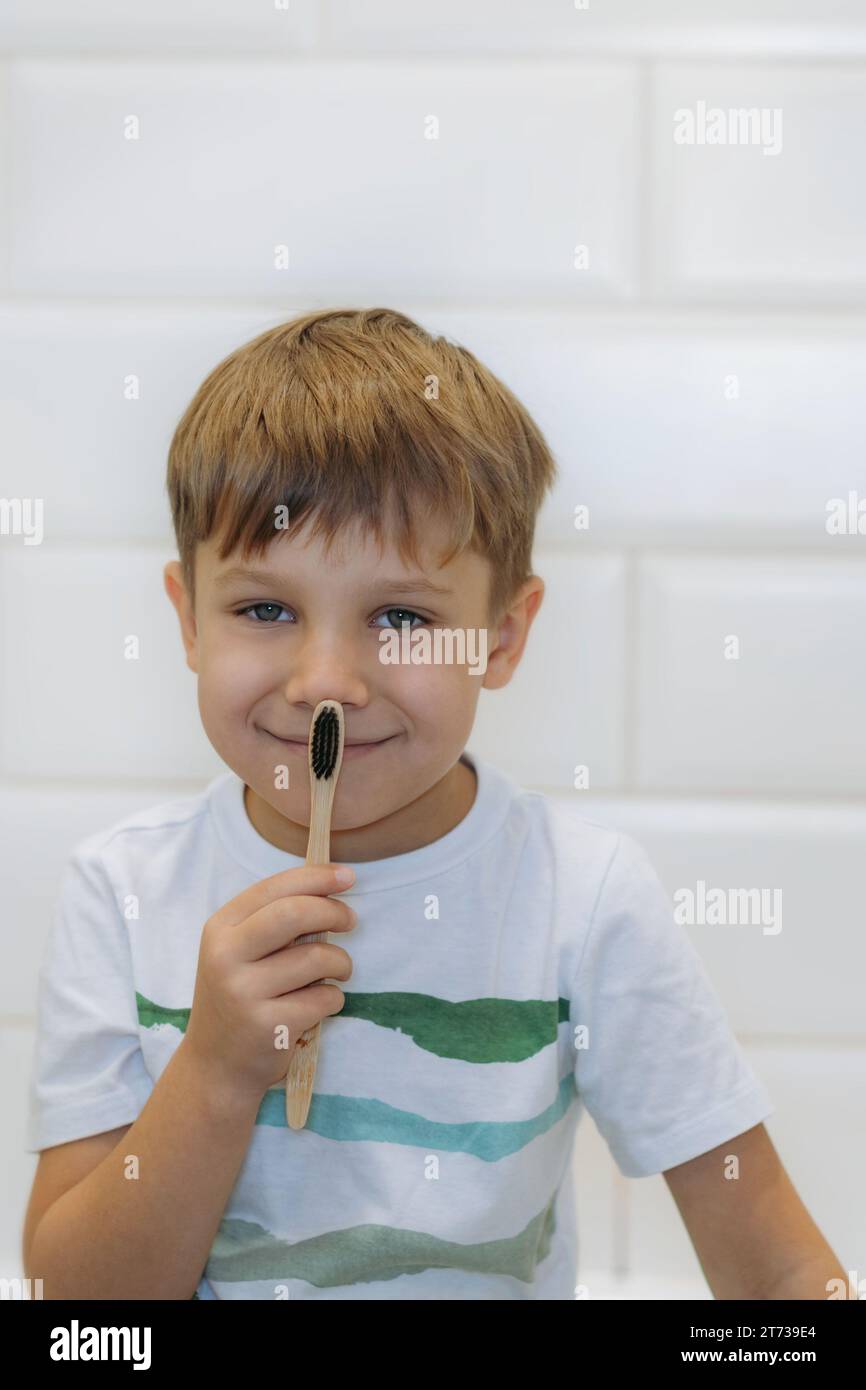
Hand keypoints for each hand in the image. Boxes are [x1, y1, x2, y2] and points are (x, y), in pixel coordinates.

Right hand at [183, 863, 356, 1101]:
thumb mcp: (239, 952)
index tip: (348, 876)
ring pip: (317, 958)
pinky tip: (319, 1006)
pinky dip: (333, 998)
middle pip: (294, 913)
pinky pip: (322, 998)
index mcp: (220, 929)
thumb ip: (273, 921)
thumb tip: (331, 886)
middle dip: (333, 912)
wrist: (216, 1066)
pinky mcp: (266, 1026)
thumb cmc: (239, 996)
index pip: (275, 888)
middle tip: (351, 921)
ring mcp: (243, 992)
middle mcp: (225, 956)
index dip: (316, 878)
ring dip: (341, 963)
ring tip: (338, 972)